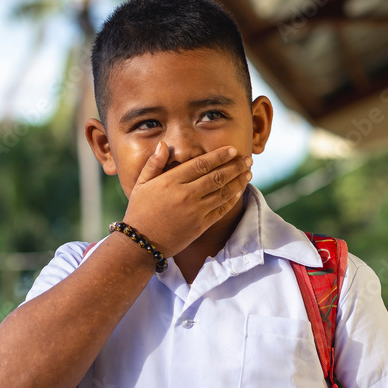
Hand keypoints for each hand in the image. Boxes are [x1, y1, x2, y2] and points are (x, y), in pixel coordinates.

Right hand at [122, 142, 252, 256]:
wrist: (141, 243)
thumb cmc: (139, 211)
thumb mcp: (140, 184)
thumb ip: (153, 163)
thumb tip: (163, 144)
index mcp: (171, 181)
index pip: (201, 164)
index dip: (220, 156)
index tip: (232, 149)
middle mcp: (186, 194)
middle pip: (217, 176)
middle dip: (235, 166)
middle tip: (247, 159)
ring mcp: (195, 211)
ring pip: (223, 192)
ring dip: (239, 181)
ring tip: (248, 173)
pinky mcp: (201, 225)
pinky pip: (221, 210)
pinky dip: (233, 199)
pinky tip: (239, 191)